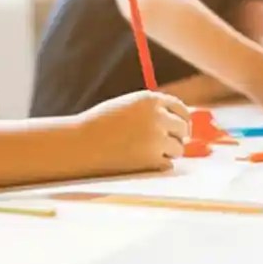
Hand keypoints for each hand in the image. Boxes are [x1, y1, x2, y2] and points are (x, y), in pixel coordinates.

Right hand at [75, 91, 189, 173]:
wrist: (79, 144)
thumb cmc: (100, 125)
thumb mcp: (128, 106)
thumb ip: (153, 109)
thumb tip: (183, 119)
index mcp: (151, 99)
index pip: (181, 108)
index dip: (182, 119)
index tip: (181, 127)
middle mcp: (157, 116)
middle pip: (183, 128)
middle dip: (177, 136)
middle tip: (167, 144)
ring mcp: (156, 138)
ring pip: (178, 147)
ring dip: (169, 151)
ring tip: (150, 153)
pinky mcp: (151, 158)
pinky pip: (168, 163)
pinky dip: (159, 164)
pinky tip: (144, 162)